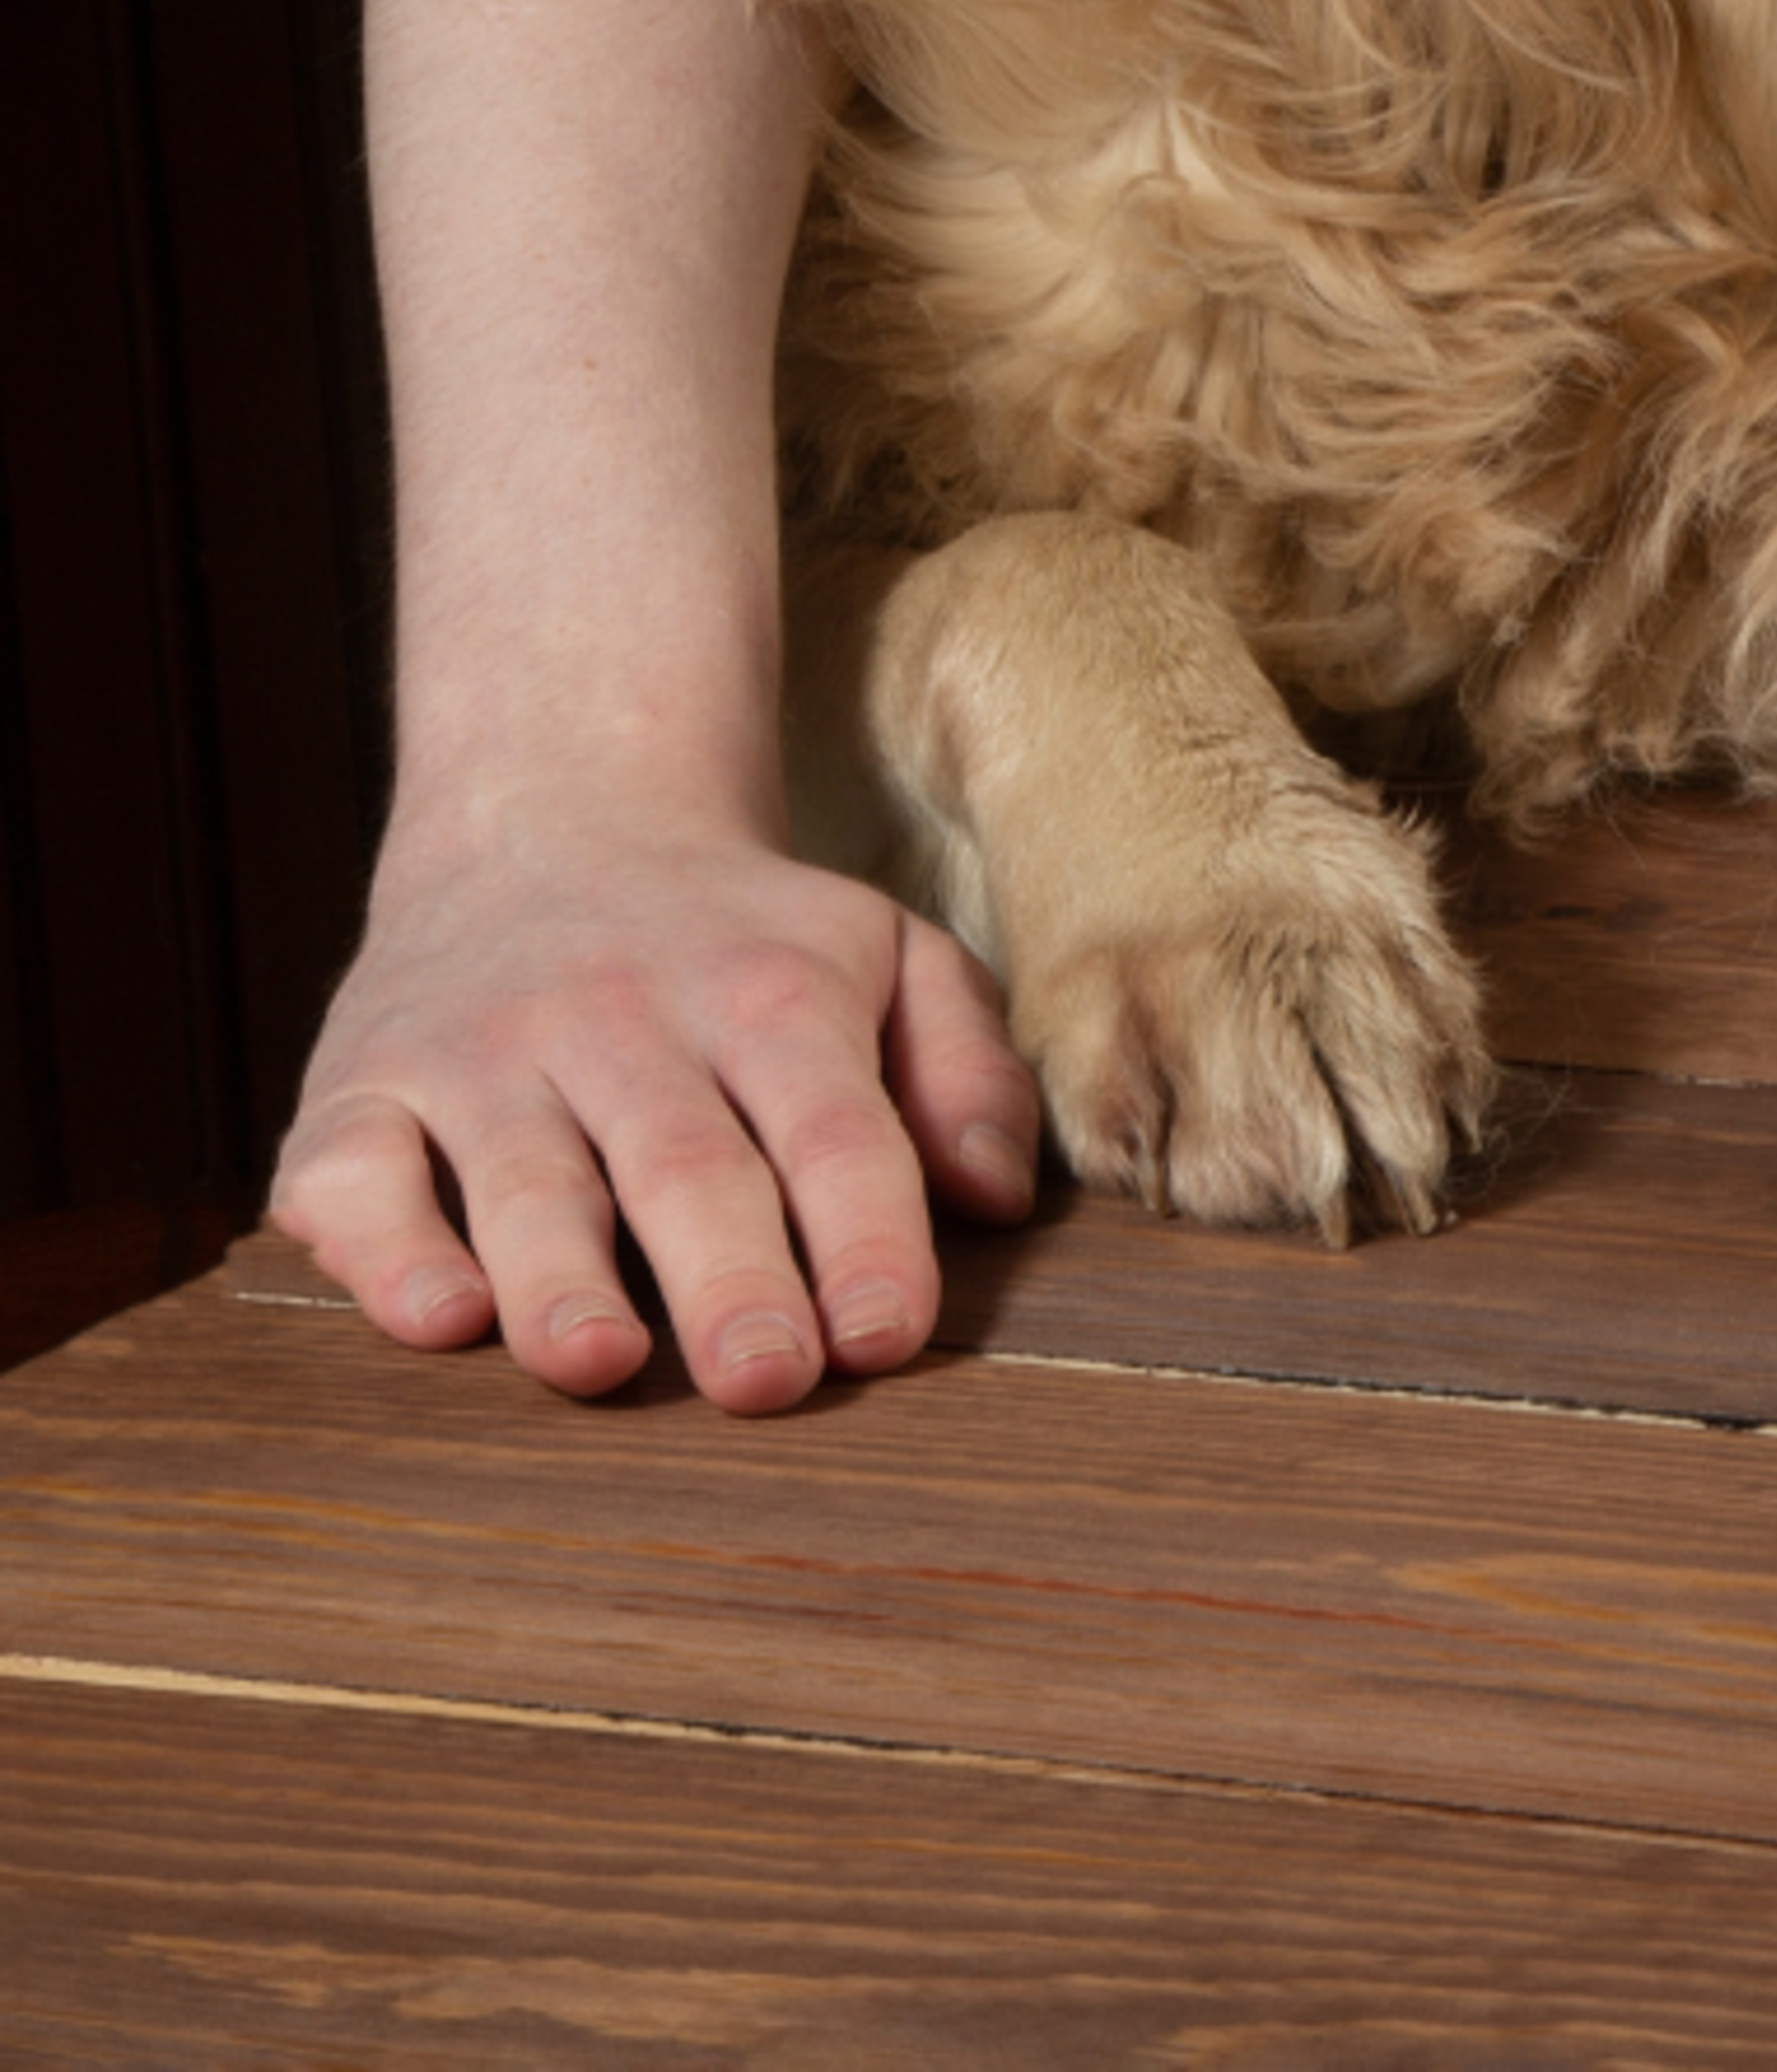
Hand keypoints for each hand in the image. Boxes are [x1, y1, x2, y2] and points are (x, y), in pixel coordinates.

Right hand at [271, 778, 1040, 1412]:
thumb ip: (965, 1068)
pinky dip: (387, 1248)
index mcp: (770, 992)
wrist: (549, 817)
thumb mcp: (892, 953)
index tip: (888, 1335)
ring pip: (523, 1176)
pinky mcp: (358, 1090)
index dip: (865, 1231)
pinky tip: (441, 1314)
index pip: (834, 1124)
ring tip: (599, 1364)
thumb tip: (997, 1197)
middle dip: (729, 1273)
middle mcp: (622, 1017)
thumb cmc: (751, 940)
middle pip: (686, 1160)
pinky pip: (359, 1174)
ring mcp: (482, 1053)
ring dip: (559, 1276)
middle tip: (768, 1379)